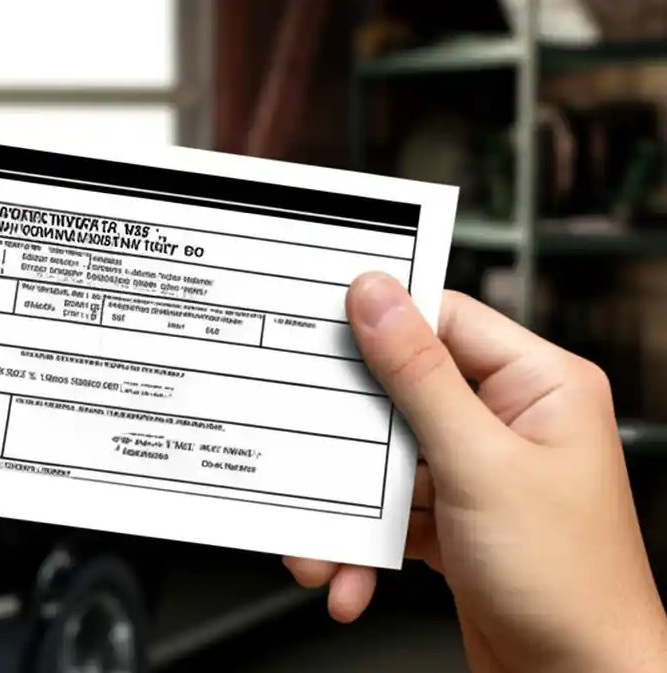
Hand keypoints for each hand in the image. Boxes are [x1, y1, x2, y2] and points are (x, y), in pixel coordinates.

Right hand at [282, 273, 666, 671]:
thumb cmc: (570, 583)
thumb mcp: (479, 465)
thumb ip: (420, 377)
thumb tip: (378, 298)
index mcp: (540, 386)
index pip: (447, 319)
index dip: (383, 320)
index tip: (323, 324)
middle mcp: (510, 422)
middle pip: (402, 395)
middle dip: (350, 443)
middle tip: (310, 445)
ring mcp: (479, 473)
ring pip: (386, 462)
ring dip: (348, 508)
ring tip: (324, 544)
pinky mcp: (454, 519)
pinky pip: (388, 512)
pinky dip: (362, 545)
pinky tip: (350, 574)